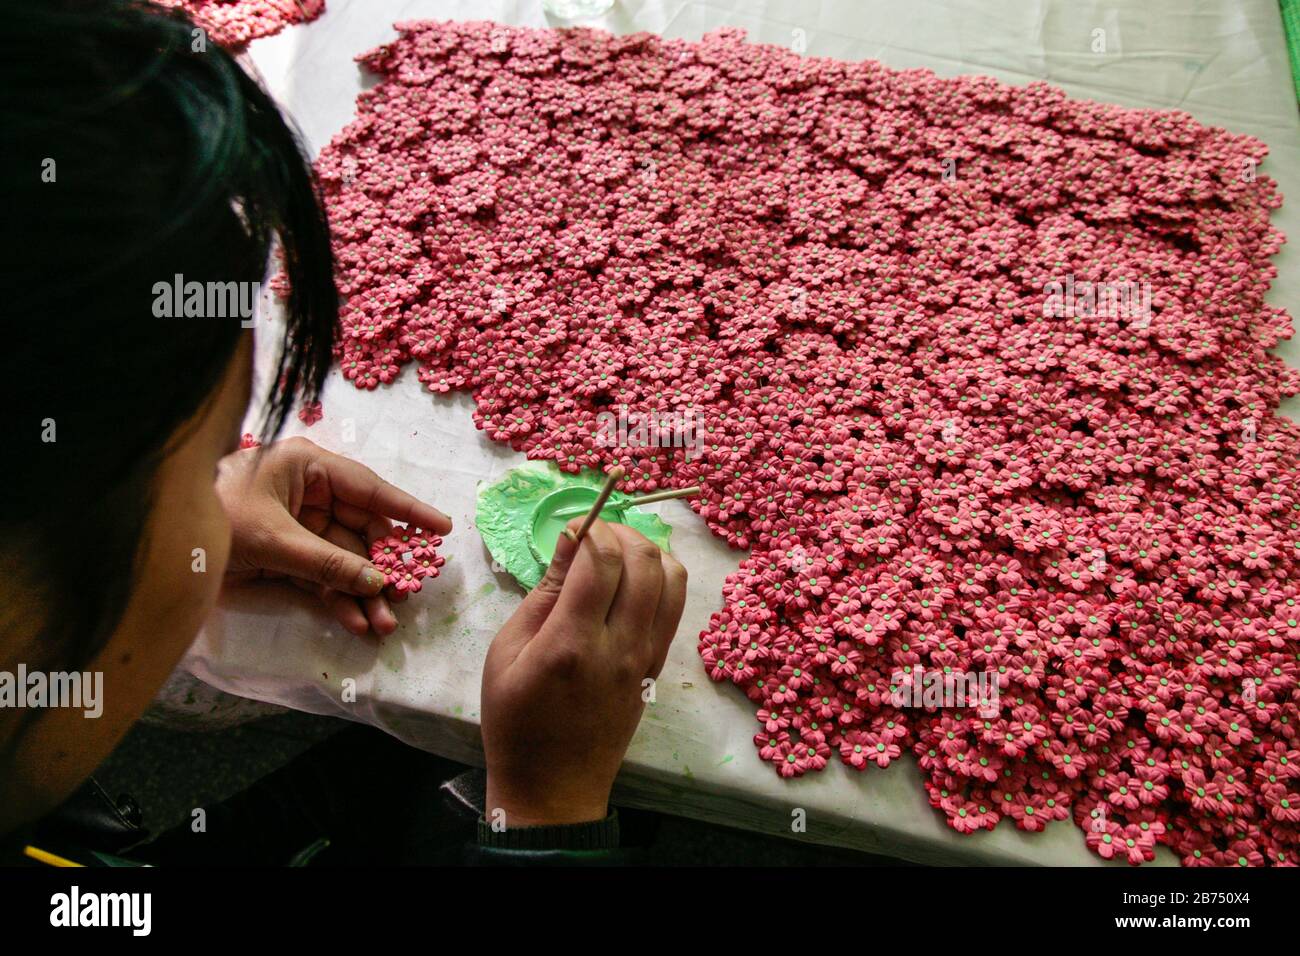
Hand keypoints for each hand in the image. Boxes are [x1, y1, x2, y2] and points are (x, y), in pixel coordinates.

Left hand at [216, 437, 451, 635]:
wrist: (156, 546)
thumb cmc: (212, 518)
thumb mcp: (273, 540)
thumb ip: (328, 562)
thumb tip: (377, 583)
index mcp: (305, 467)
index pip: (369, 488)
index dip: (407, 511)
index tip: (442, 529)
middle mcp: (306, 493)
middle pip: (361, 530)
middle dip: (383, 568)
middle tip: (409, 596)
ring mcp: (297, 527)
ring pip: (345, 561)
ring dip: (364, 594)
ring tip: (385, 625)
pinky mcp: (284, 557)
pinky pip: (322, 579)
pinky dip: (339, 602)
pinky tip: (358, 624)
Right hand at [481, 519, 686, 825]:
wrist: (553, 786)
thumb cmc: (514, 721)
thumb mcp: (507, 652)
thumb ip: (544, 594)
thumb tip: (571, 540)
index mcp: (571, 643)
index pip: (602, 561)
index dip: (590, 529)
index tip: (572, 528)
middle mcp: (619, 646)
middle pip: (645, 561)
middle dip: (621, 532)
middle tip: (595, 535)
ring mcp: (646, 657)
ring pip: (672, 578)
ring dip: (648, 551)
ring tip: (616, 554)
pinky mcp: (657, 667)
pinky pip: (675, 607)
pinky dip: (660, 579)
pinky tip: (631, 582)